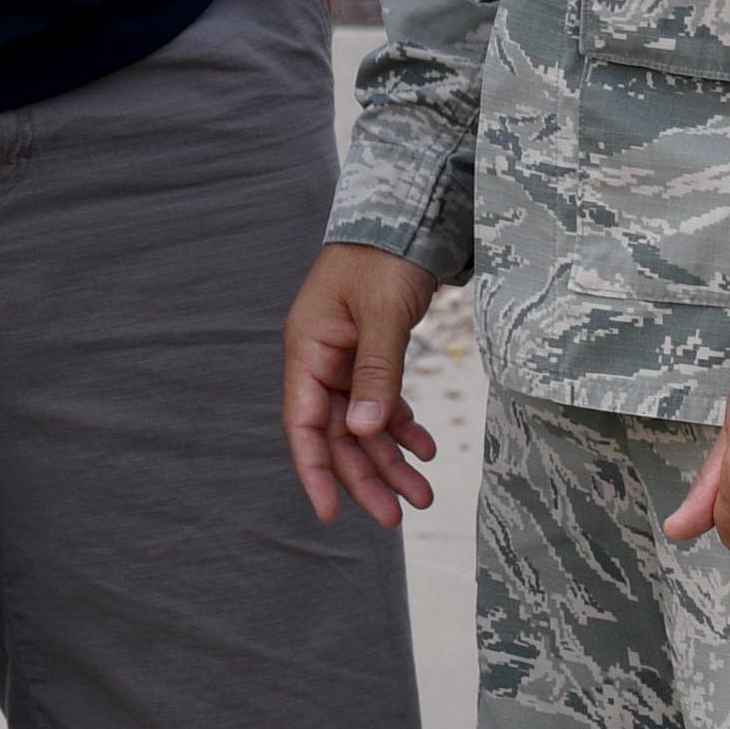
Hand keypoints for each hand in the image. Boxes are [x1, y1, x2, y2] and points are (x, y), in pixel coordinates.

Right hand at [283, 241, 443, 528]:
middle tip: (399, 516)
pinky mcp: (370, 353)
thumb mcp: (382, 315)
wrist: (407, 212)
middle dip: (366, 476)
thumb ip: (375, 373)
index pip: (304, 424)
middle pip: (337, 433)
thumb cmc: (385, 256)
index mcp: (309, 349)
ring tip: (424, 492)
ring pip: (363, 424)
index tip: (330, 514)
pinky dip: (401, 427)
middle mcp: (321, 359)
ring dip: (389, 458)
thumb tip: (364, 432)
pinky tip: (424, 447)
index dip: (315, 471)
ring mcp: (345, 358)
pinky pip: (381, 402)